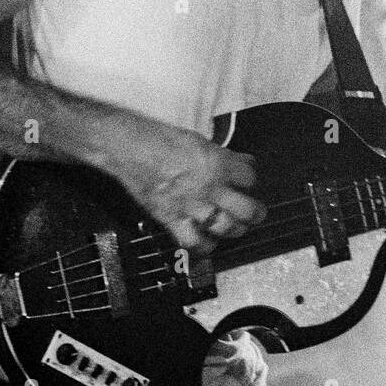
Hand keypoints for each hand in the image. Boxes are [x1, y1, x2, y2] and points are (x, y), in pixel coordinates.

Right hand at [113, 126, 267, 253]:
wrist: (128, 147)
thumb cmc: (159, 139)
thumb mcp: (199, 140)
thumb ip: (222, 156)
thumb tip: (239, 163)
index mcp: (218, 164)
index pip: (250, 177)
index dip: (252, 178)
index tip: (249, 179)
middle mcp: (209, 188)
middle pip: (246, 209)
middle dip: (256, 212)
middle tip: (257, 213)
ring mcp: (191, 206)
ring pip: (225, 228)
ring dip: (236, 229)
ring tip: (238, 227)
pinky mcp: (171, 219)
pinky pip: (193, 242)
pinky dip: (203, 246)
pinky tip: (209, 244)